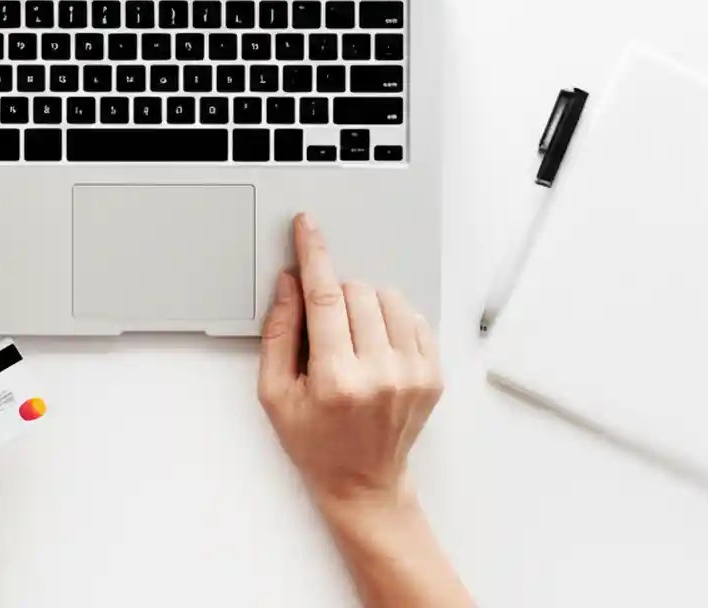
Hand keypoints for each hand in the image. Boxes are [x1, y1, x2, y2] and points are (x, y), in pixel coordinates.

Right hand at [257, 213, 441, 513]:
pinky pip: (413, 316)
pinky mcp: (433, 374)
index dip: (314, 255)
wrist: (362, 481)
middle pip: (356, 292)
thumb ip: (278, 333)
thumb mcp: (274, 393)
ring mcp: (413, 374)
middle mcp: (380, 374)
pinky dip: (391, 320)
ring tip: (352, 339)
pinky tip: (376, 346)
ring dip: (364, 304)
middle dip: (334, 296)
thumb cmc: (314, 442)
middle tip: (325, 328)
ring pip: (388, 298)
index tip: (308, 228)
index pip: (324, 298)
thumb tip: (290, 283)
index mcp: (336, 379)